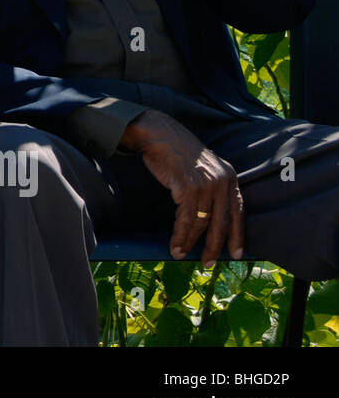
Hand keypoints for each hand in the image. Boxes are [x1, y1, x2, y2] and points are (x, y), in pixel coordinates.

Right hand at [120, 110, 244, 265]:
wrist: (159, 134)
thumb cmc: (176, 152)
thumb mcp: (203, 167)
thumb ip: (211, 186)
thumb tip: (208, 214)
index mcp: (229, 176)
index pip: (239, 211)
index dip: (237, 235)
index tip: (237, 253)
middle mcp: (222, 181)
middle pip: (222, 222)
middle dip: (216, 246)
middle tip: (209, 263)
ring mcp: (206, 184)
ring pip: (203, 223)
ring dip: (191, 243)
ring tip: (182, 254)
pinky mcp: (189, 187)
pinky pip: (186, 219)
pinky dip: (180, 235)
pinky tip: (175, 245)